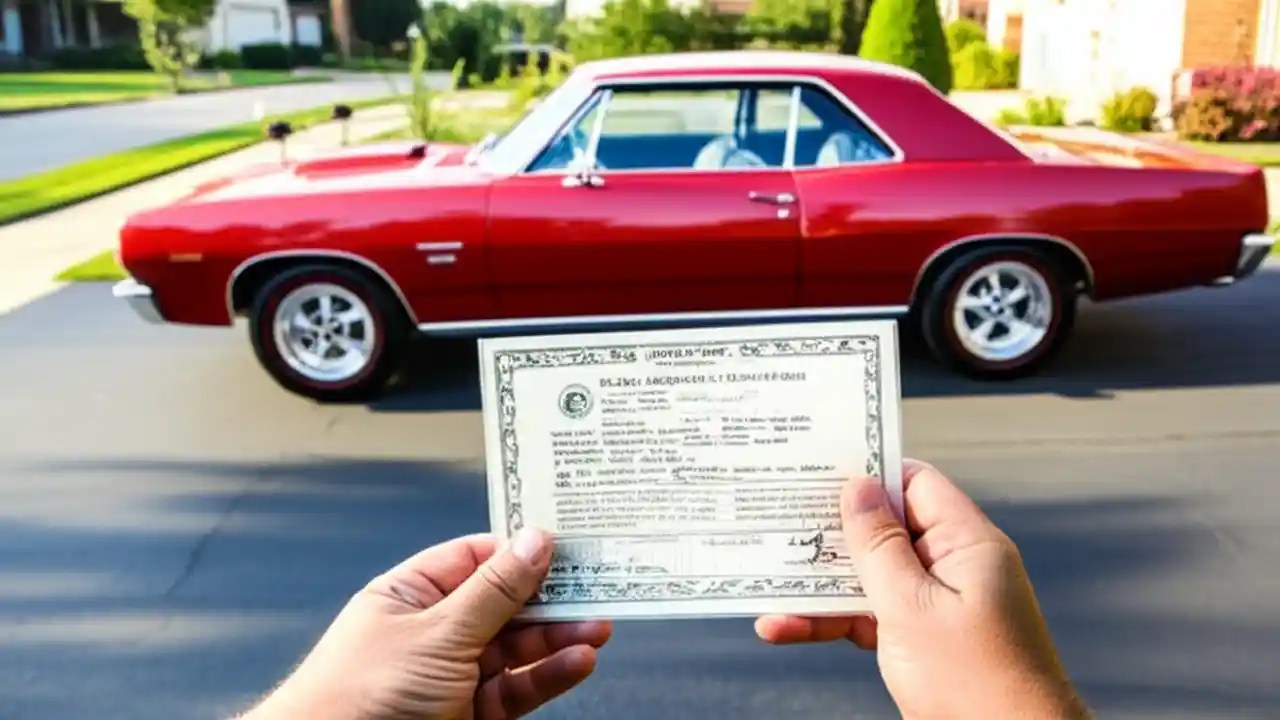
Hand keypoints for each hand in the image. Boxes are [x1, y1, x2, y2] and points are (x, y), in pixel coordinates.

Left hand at [241, 529, 610, 719]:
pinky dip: (549, 675)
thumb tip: (535, 540)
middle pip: (505, 604)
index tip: (567, 545)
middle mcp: (434, 630)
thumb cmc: (359, 695)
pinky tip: (577, 662)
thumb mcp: (438, 632)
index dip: (521, 550)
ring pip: (518, 648)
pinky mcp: (470, 712)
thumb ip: (494, 591)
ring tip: (598, 629)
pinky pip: (517, 687)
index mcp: (412, 594)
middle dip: (551, 599)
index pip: (476, 558)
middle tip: (597, 588)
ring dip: (559, 638)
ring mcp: (453, 674)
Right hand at [755, 460, 1087, 719]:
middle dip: (831, 531)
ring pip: (869, 577)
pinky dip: (831, 621)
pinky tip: (786, 626)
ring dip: (819, 585)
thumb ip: (880, 547)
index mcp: (967, 544)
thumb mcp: (913, 608)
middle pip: (884, 530)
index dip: (869, 473)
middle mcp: (954, 567)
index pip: (916, 484)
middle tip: (779, 520)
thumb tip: (858, 489)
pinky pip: (868, 616)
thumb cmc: (978, 684)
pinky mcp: (920, 639)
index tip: (820, 467)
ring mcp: (937, 605)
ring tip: (768, 584)